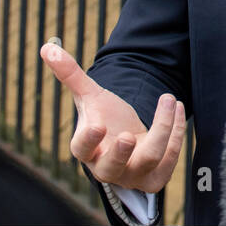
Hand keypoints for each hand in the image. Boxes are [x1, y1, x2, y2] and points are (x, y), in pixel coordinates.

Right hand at [40, 42, 186, 192]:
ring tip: (168, 99)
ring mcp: (132, 175)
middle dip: (120, 153)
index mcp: (87, 149)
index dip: (89, 140)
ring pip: (149, 160)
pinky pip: (169, 160)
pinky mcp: (155, 178)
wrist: (129, 140)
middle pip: (111, 168)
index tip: (98, 125)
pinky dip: (177, 134)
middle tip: (129, 135)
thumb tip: (48, 47)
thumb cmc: (105, 119)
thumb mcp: (90, 96)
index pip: (82, 149)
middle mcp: (107, 167)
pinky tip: (178, 109)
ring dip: (163, 129)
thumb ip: (70, 74)